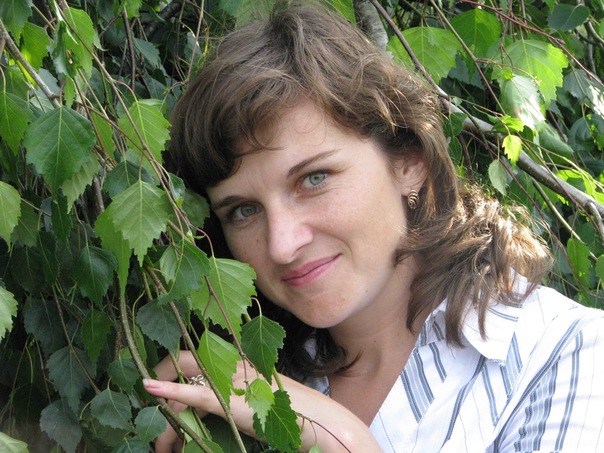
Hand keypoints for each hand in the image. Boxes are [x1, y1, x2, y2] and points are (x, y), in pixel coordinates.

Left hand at [144, 351, 380, 451]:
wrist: (316, 419)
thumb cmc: (289, 411)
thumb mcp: (255, 399)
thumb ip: (231, 394)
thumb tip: (203, 403)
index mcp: (238, 361)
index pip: (196, 354)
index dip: (171, 368)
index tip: (157, 388)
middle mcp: (232, 363)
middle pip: (184, 362)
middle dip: (162, 383)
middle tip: (152, 415)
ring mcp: (230, 379)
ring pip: (184, 384)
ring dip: (165, 413)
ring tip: (161, 445)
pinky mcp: (229, 398)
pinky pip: (192, 393)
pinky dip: (169, 390)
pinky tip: (150, 388)